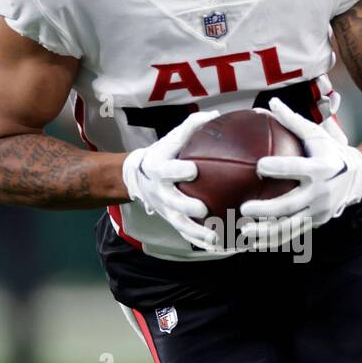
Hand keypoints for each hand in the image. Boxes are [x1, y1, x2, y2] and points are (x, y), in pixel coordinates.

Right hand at [122, 110, 220, 250]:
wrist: (140, 177)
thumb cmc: (164, 154)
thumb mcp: (172, 139)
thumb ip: (191, 127)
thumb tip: (216, 115)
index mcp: (160, 169)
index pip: (168, 170)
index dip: (178, 171)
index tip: (193, 170)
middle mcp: (161, 191)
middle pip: (173, 202)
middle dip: (186, 206)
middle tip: (203, 210)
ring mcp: (166, 209)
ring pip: (180, 224)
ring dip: (196, 233)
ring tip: (214, 238)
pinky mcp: (172, 221)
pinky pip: (187, 235)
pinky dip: (201, 242)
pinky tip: (220, 247)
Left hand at [239, 96, 361, 239]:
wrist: (358, 177)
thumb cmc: (329, 151)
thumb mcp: (316, 134)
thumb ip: (293, 121)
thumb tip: (270, 103)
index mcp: (320, 168)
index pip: (297, 168)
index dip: (279, 168)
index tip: (258, 166)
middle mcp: (321, 192)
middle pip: (291, 204)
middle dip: (267, 209)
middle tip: (244, 208)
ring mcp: (319, 211)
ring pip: (290, 226)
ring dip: (266, 232)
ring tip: (244, 232)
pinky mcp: (316, 223)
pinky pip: (292, 234)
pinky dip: (273, 240)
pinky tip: (252, 243)